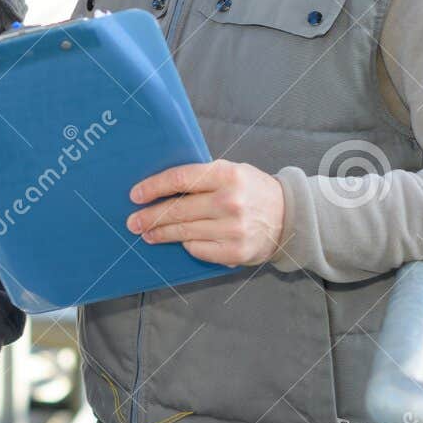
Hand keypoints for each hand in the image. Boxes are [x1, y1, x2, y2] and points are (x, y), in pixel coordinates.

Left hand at [125, 158, 285, 267]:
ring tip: (147, 233)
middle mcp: (230, 201)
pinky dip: (187, 245)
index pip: (180, 179)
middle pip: (177, 209)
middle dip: (150, 216)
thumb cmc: (251, 190)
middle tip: (133, 222)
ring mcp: (234, 228)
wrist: (289, 216)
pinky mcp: (236, 251)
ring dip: (161, 233)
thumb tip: (159, 187)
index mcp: (227, 174)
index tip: (135, 195)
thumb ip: (201, 177)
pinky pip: (198, 249)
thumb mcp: (231, 171)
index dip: (153, 187)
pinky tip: (180, 241)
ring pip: (184, 232)